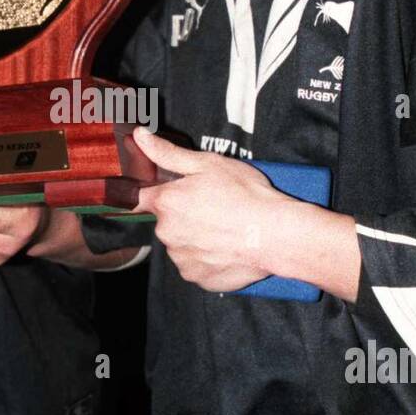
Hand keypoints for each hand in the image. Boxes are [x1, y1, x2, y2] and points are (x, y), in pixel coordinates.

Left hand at [134, 127, 283, 291]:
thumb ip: (168, 153)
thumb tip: (140, 137)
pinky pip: (196, 265)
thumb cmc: (246, 196)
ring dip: (195, 237)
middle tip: (213, 207)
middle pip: (166, 222)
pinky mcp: (198, 277)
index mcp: (167, 203)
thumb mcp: (208, 164)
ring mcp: (182, 259)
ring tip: (224, 228)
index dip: (155, 193)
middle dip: (183, 215)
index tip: (170, 193)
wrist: (275, 235)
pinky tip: (226, 246)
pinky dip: (207, 258)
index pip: (140, 198)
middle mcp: (167, 234)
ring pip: (181, 244)